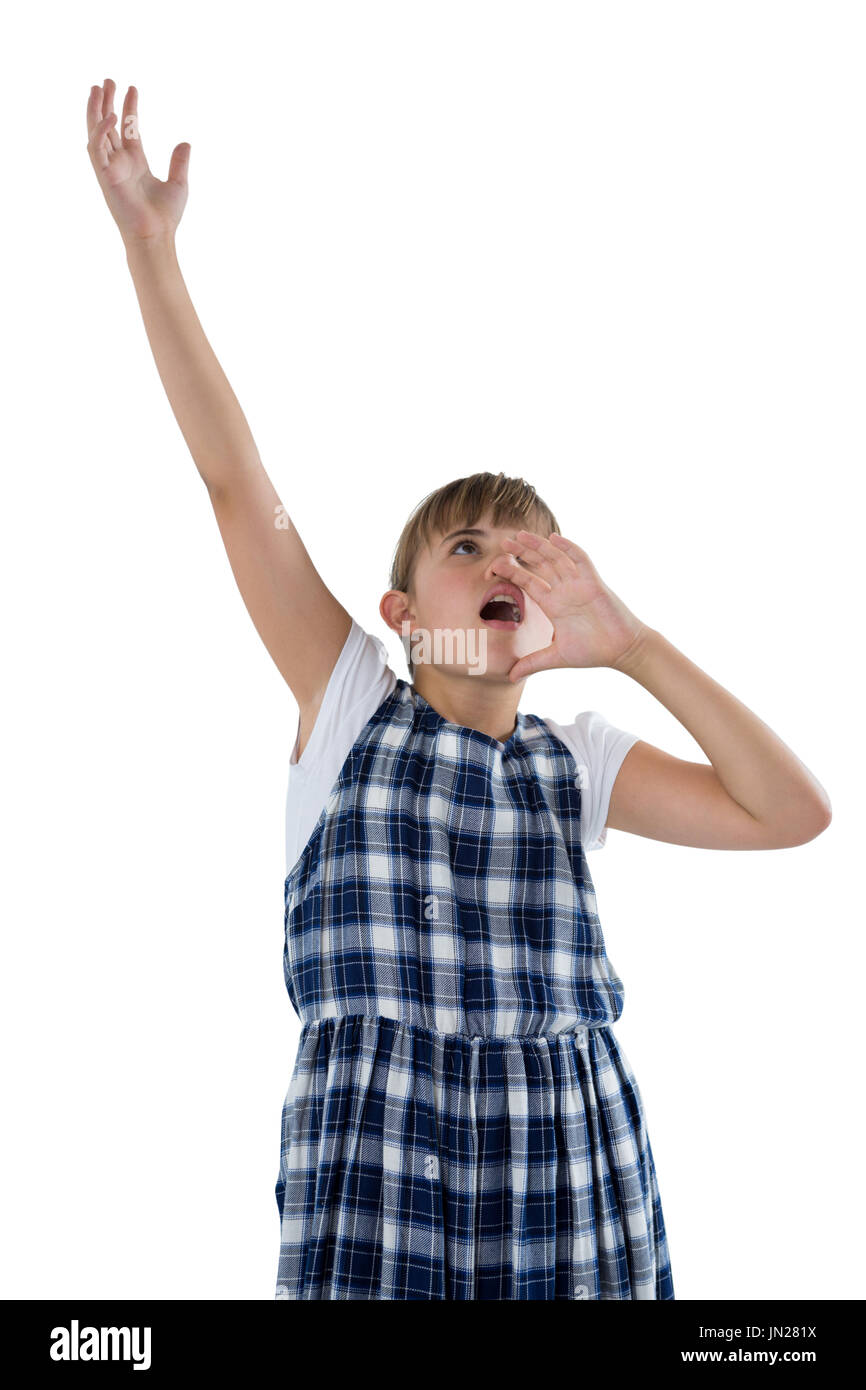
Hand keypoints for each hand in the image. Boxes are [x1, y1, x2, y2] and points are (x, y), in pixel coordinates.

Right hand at [86, 80, 189, 245]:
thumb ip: (179, 162)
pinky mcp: (104, 175)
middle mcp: (120, 162)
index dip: (130, 107)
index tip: (132, 87)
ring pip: (96, 132)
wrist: (156, 235)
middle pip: (108, 126)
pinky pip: (96, 148)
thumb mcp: (178, 184)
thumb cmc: (165, 217)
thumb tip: (186, 143)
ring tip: (97, 87)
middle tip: (107, 80)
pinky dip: (101, 131)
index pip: (128, 128)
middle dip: (106, 103)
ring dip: (95, 110)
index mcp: (135, 162)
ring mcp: (110, 168)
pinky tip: (111, 116)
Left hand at [491, 530, 649, 680]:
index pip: (528, 583)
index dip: (512, 573)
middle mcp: (564, 590)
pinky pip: (581, 560)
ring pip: (556, 558)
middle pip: (540, 565)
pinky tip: (554, 538)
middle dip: (523, 552)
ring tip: (521, 535)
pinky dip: (569, 548)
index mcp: (554, 604)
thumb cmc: (594, 651)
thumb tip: (511, 678)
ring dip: (540, 545)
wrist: (622, 651)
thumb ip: (533, 663)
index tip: (494, 566)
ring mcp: (579, 584)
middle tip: (504, 542)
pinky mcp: (594, 583)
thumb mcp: (556, 657)